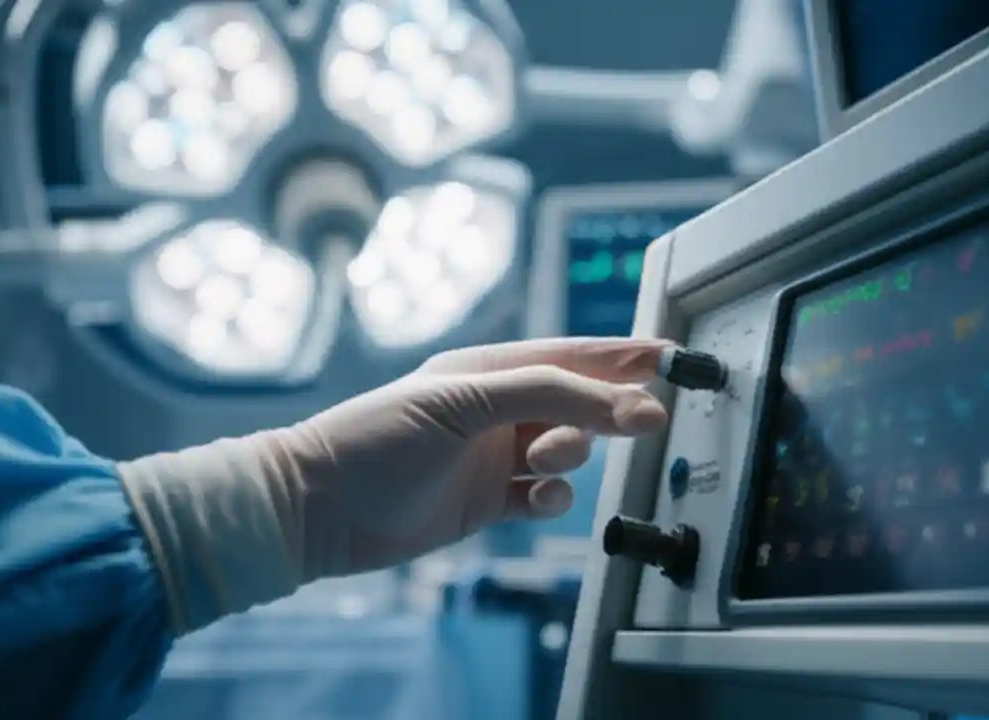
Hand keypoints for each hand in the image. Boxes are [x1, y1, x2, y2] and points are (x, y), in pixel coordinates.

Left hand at [119, 337, 670, 632]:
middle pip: (577, 403)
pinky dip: (551, 499)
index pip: (572, 354)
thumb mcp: (465, 402)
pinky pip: (544, 496)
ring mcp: (492, 455)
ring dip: (570, 456)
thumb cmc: (375, 439)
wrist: (317, 510)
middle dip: (611, 410)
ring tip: (544, 463)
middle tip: (649, 418)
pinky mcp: (487, 501)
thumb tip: (627, 403)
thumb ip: (551, 395)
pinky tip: (536, 499)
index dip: (623, 354)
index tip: (671, 356)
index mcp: (489, 369)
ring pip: (566, 451)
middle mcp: (496, 408)